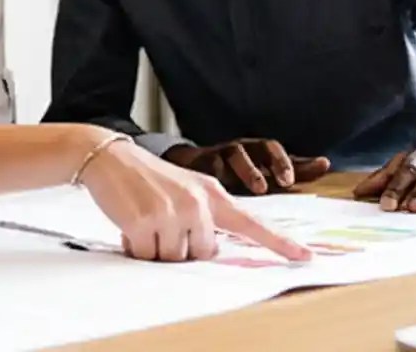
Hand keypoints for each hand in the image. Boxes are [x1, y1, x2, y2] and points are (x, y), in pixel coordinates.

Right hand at [79, 138, 313, 262]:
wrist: (110, 158)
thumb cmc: (148, 178)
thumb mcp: (186, 188)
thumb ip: (206, 215)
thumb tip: (211, 250)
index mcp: (212, 194)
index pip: (252, 223)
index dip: (280, 242)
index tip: (305, 257)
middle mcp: (198, 203)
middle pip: (202, 253)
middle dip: (180, 246)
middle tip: (162, 220)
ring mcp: (172, 213)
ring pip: (174, 258)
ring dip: (156, 247)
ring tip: (145, 218)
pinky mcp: (146, 223)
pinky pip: (147, 255)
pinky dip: (136, 246)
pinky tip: (130, 222)